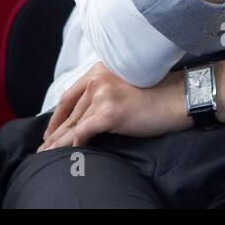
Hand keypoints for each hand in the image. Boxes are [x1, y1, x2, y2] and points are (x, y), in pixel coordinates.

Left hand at [37, 62, 188, 150]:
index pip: (70, 95)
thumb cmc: (160, 93)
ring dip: (59, 142)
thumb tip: (87, 116)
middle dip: (56, 132)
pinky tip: (66, 153)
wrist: (180, 97)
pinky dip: (72, 145)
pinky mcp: (108, 113)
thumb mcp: (127, 85)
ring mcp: (103, 95)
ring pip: (73, 124)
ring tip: (48, 154)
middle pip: (70, 112)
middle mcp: (98, 79)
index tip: (51, 129)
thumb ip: (106, 92)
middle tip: (44, 146)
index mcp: (101, 70)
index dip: (58, 115)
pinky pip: (82, 133)